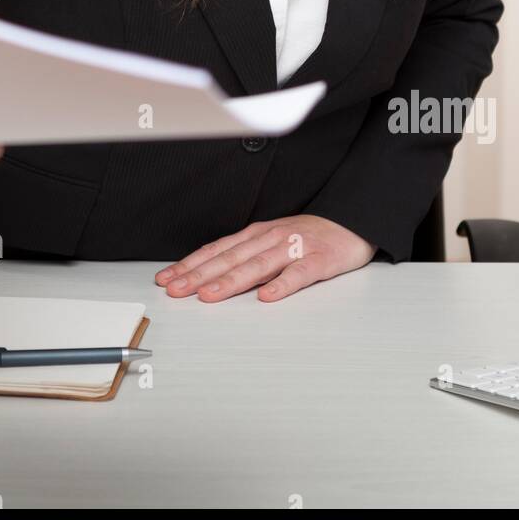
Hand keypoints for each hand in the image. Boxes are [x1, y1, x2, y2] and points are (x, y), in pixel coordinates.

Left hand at [155, 215, 377, 301]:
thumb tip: (209, 274)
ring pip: (258, 264)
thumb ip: (245, 256)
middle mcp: (271, 238)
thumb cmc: (309, 236)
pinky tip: (267, 297)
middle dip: (199, 274)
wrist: (352, 222)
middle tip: (176, 290)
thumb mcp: (271, 240)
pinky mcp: (320, 260)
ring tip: (209, 294)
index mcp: (257, 235)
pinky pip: (299, 274)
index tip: (167, 278)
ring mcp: (295, 248)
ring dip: (231, 280)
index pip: (217, 250)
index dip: (190, 264)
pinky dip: (282, 284)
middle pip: (230, 258)